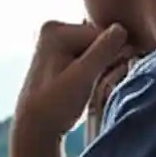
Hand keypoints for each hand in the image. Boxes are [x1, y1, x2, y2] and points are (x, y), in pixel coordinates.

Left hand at [15, 21, 128, 141]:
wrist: (35, 127)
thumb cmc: (54, 105)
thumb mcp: (82, 77)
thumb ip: (102, 51)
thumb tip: (120, 28)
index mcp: (54, 30)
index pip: (104, 34)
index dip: (111, 56)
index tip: (98, 78)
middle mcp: (53, 30)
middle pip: (101, 42)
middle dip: (107, 63)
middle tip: (91, 85)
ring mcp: (57, 43)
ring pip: (100, 52)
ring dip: (103, 70)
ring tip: (86, 88)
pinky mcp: (62, 56)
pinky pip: (92, 59)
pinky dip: (96, 73)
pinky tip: (86, 86)